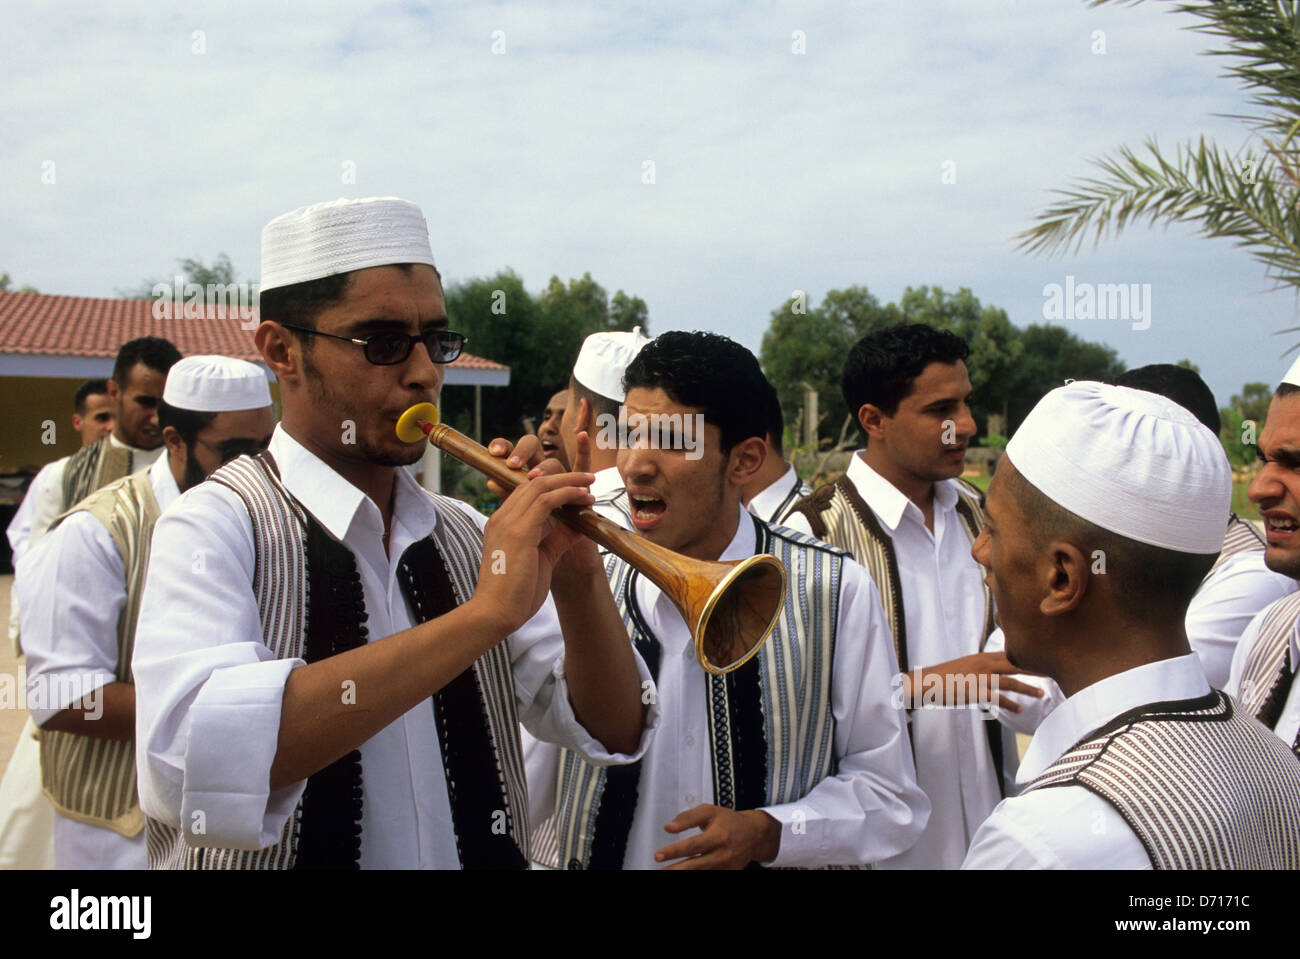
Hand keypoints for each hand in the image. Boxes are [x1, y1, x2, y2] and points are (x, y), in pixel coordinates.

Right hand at [470, 434, 595, 634]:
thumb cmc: (515, 593)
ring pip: (541, 486)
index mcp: (502, 523)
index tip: (575, 488)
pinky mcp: (519, 531)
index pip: (526, 492)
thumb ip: (556, 539)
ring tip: (590, 483)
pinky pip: (547, 500)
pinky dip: (568, 494)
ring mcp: (508, 522)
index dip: (552, 486)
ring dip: (569, 482)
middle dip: (563, 477)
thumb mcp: (541, 559)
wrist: (495, 614)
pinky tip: (584, 497)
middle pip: (533, 482)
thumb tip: (577, 526)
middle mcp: (502, 517)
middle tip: (588, 478)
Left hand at [655, 805, 780, 869]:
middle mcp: (722, 854)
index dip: (674, 851)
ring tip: (667, 872)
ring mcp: (725, 866)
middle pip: (694, 865)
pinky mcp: (727, 873)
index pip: (692, 846)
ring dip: (684, 872)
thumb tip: (669, 827)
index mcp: (717, 836)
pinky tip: (684, 871)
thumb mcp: (710, 811)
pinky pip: (709, 874)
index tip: (658, 855)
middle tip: (660, 870)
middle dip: (675, 869)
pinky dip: (697, 874)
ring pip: (701, 873)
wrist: (754, 835)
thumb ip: (688, 817)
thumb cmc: (729, 821)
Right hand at [901, 651, 1044, 713]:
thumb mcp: (964, 667)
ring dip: (1028, 688)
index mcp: (981, 657)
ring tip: (1042, 694)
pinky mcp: (975, 691)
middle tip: (1053, 671)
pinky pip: (998, 698)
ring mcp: (979, 677)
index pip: (1009, 654)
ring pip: (1010, 681)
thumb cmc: (943, 678)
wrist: (925, 683)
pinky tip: (1019, 709)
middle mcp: (983, 664)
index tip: (1043, 659)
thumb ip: (980, 669)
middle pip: (1015, 663)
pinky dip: (1010, 704)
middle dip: (1035, 667)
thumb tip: (992, 674)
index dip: (1027, 657)